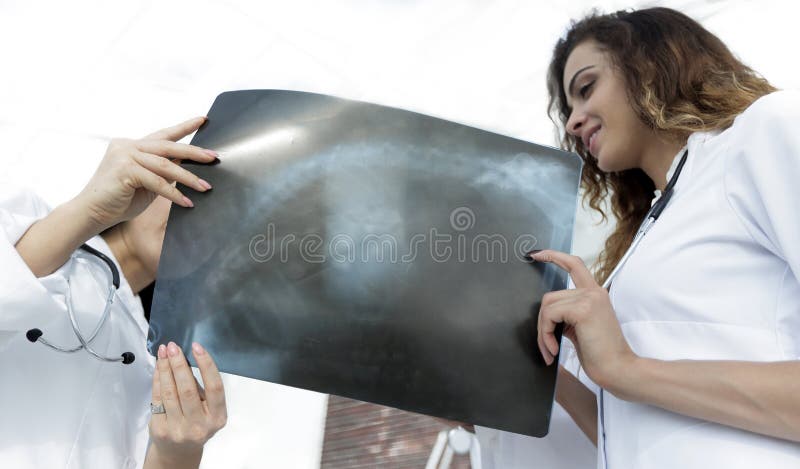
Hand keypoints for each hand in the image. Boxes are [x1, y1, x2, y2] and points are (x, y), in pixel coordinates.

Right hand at [75, 117, 216, 231]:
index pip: (163, 134)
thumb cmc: (118, 201)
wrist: (90, 214)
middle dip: (194, 152)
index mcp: (132, 146)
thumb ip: (161, 171)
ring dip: (189, 178)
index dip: (184, 127)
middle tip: (214, 157)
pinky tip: (187, 202)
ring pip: (165, 165)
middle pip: (168, 146)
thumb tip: (186, 164)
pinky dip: (174, 193)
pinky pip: (157, 181)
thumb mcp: (146, 183)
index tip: (202, 120)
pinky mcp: (124, 169)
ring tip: (206, 187)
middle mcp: (127, 145)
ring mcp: (124, 155)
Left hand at [146, 342, 226, 467]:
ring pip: (170, 393)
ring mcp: (179, 429)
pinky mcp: (161, 429)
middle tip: (173, 347)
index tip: (197, 348)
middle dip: (179, 364)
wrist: (179, 451)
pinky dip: (157, 380)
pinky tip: (158, 368)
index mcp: (217, 417)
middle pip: (188, 389)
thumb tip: (185, 359)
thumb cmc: (196, 423)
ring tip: (163, 353)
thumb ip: (201, 388)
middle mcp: (199, 425)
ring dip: (165, 369)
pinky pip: (157, 399)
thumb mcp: (208, 409)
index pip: (215, 387)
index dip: (206, 365)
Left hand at [532, 250, 637, 388]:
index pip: (574, 265)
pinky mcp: (582, 309)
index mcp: (595, 294)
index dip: (554, 256)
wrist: (618, 369)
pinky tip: (554, 349)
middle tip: (546, 347)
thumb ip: (567, 314)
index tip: (536, 254)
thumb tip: (546, 314)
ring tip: (551, 351)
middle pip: (550, 297)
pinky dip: (546, 334)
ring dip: (543, 332)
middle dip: (542, 324)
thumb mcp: (580, 328)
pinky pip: (549, 316)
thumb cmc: (601, 355)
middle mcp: (593, 292)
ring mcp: (589, 298)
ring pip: (547, 307)